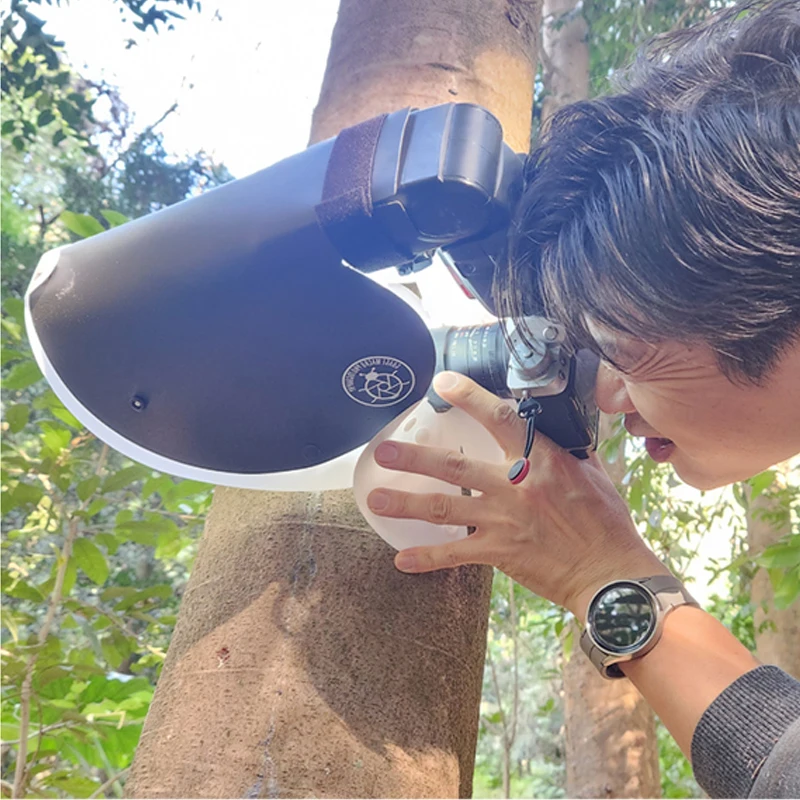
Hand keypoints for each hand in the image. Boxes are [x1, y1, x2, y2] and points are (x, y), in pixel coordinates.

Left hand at [367, 372, 669, 618]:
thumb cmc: (607, 521)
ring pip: (444, 508)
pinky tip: (401, 560)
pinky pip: (455, 554)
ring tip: (375, 500)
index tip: (442, 383)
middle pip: (454, 466)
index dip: (469, 397)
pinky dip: (427, 558)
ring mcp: (503, 520)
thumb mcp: (593, 473)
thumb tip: (555, 427)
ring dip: (407, 503)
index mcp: (542, 459)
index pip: (501, 418)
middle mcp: (516, 486)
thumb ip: (566, 449)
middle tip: (382, 452)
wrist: (610, 573)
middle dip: (414, 458)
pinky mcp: (499, 552)